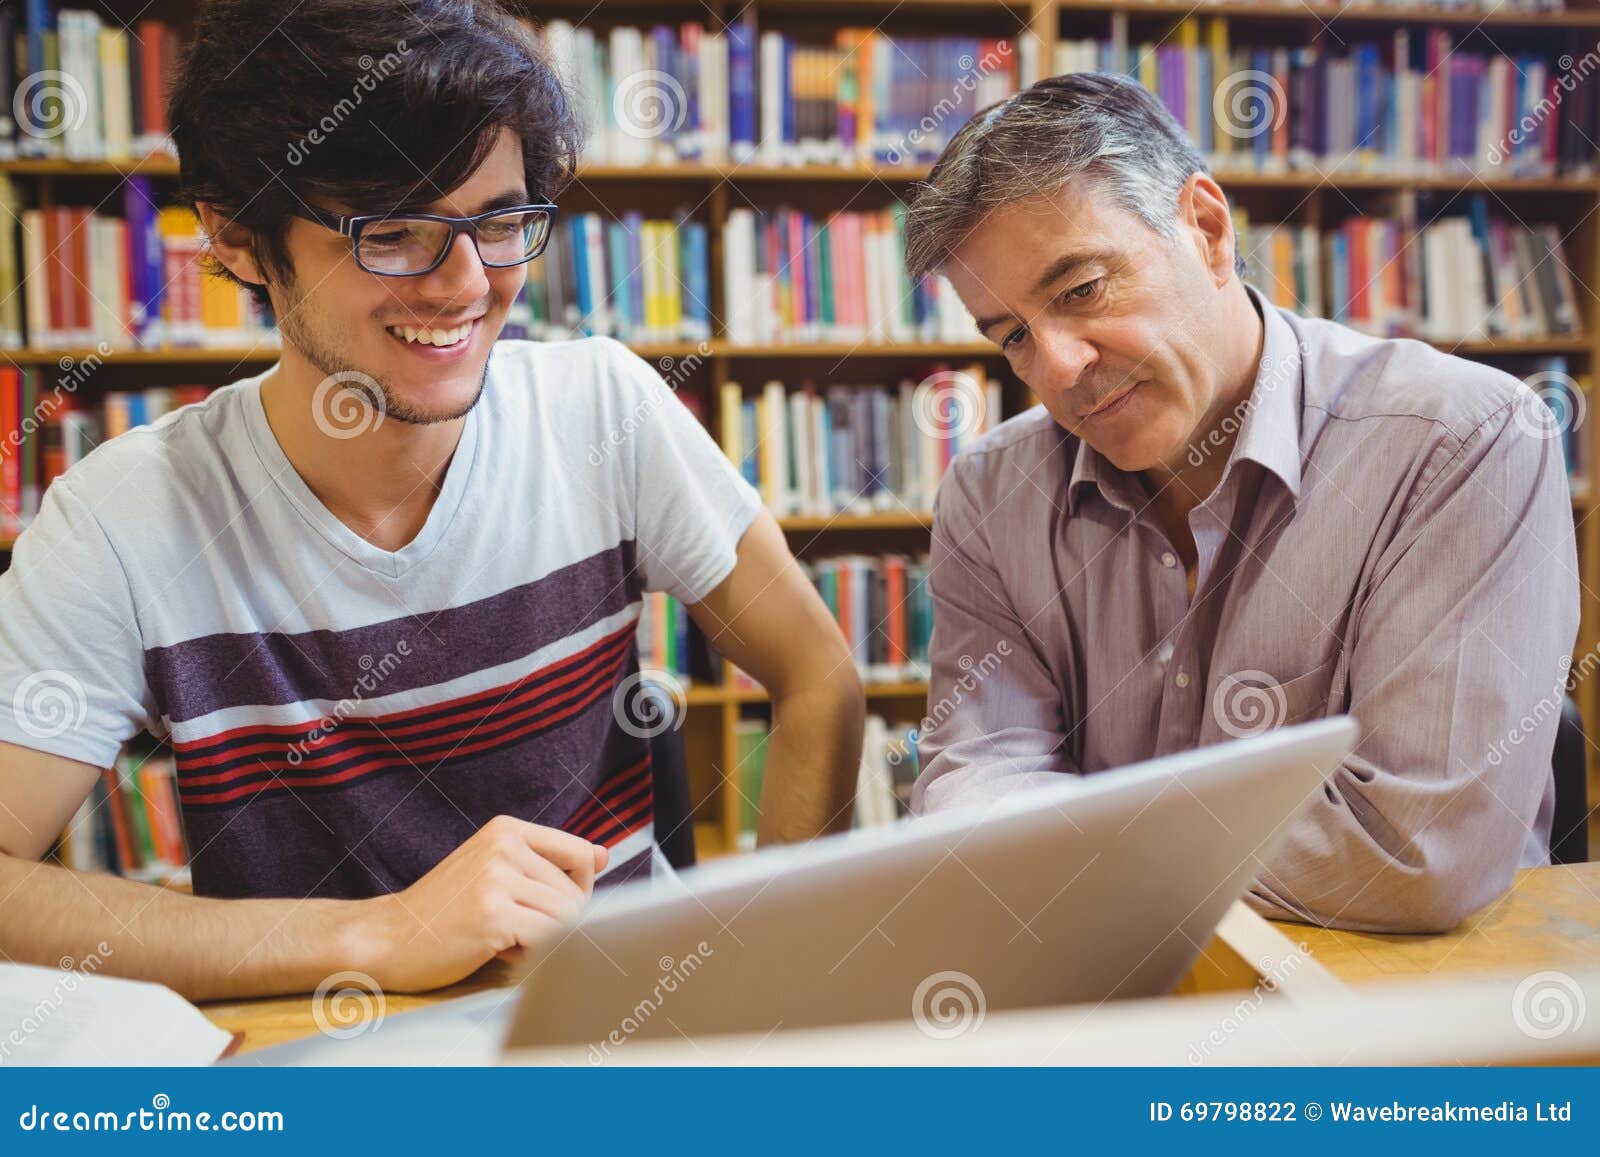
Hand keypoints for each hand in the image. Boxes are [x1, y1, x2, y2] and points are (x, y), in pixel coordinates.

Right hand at [354, 815, 607, 991]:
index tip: (556, 907)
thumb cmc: (441, 912)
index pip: (581, 855)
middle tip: (519, 934)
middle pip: (576, 894)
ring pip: (566, 918)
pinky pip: (549, 939)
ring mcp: (497, 879)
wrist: (384, 939)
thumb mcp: (493, 871)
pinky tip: (503, 953)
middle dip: (559, 923)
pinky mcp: (493, 915)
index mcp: (507, 830)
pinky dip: (535, 956)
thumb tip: (604, 855)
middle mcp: (504, 847)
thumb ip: (547, 864)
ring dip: (546, 941)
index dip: (580, 890)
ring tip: (508, 942)